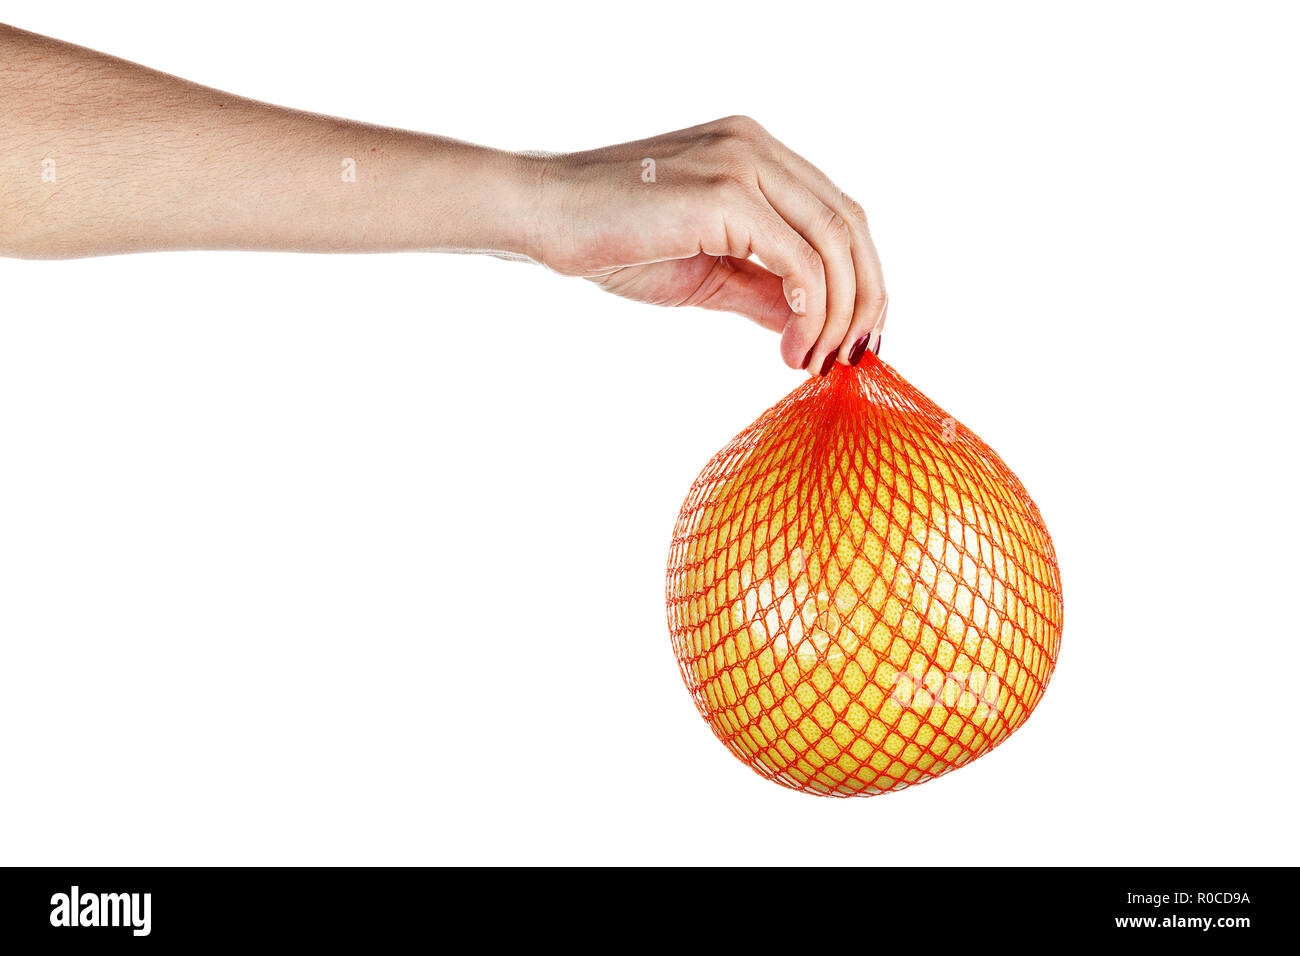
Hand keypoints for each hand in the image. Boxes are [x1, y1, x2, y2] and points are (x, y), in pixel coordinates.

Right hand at [530, 116, 887, 371]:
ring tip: (815, 361)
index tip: (851, 337)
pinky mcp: (725, 192)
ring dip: (838, 313)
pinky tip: (794, 344)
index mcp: (756, 155)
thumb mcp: (708, 271)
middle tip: (850, 357)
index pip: (837, 214)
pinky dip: (810, 307)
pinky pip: (797, 257)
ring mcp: (743, 163)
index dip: (859, 279)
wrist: (543, 216)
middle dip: (863, 298)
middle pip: (850, 224)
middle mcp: (757, 148)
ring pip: (833, 241)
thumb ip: (765, 289)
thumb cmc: (612, 240)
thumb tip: (811, 325)